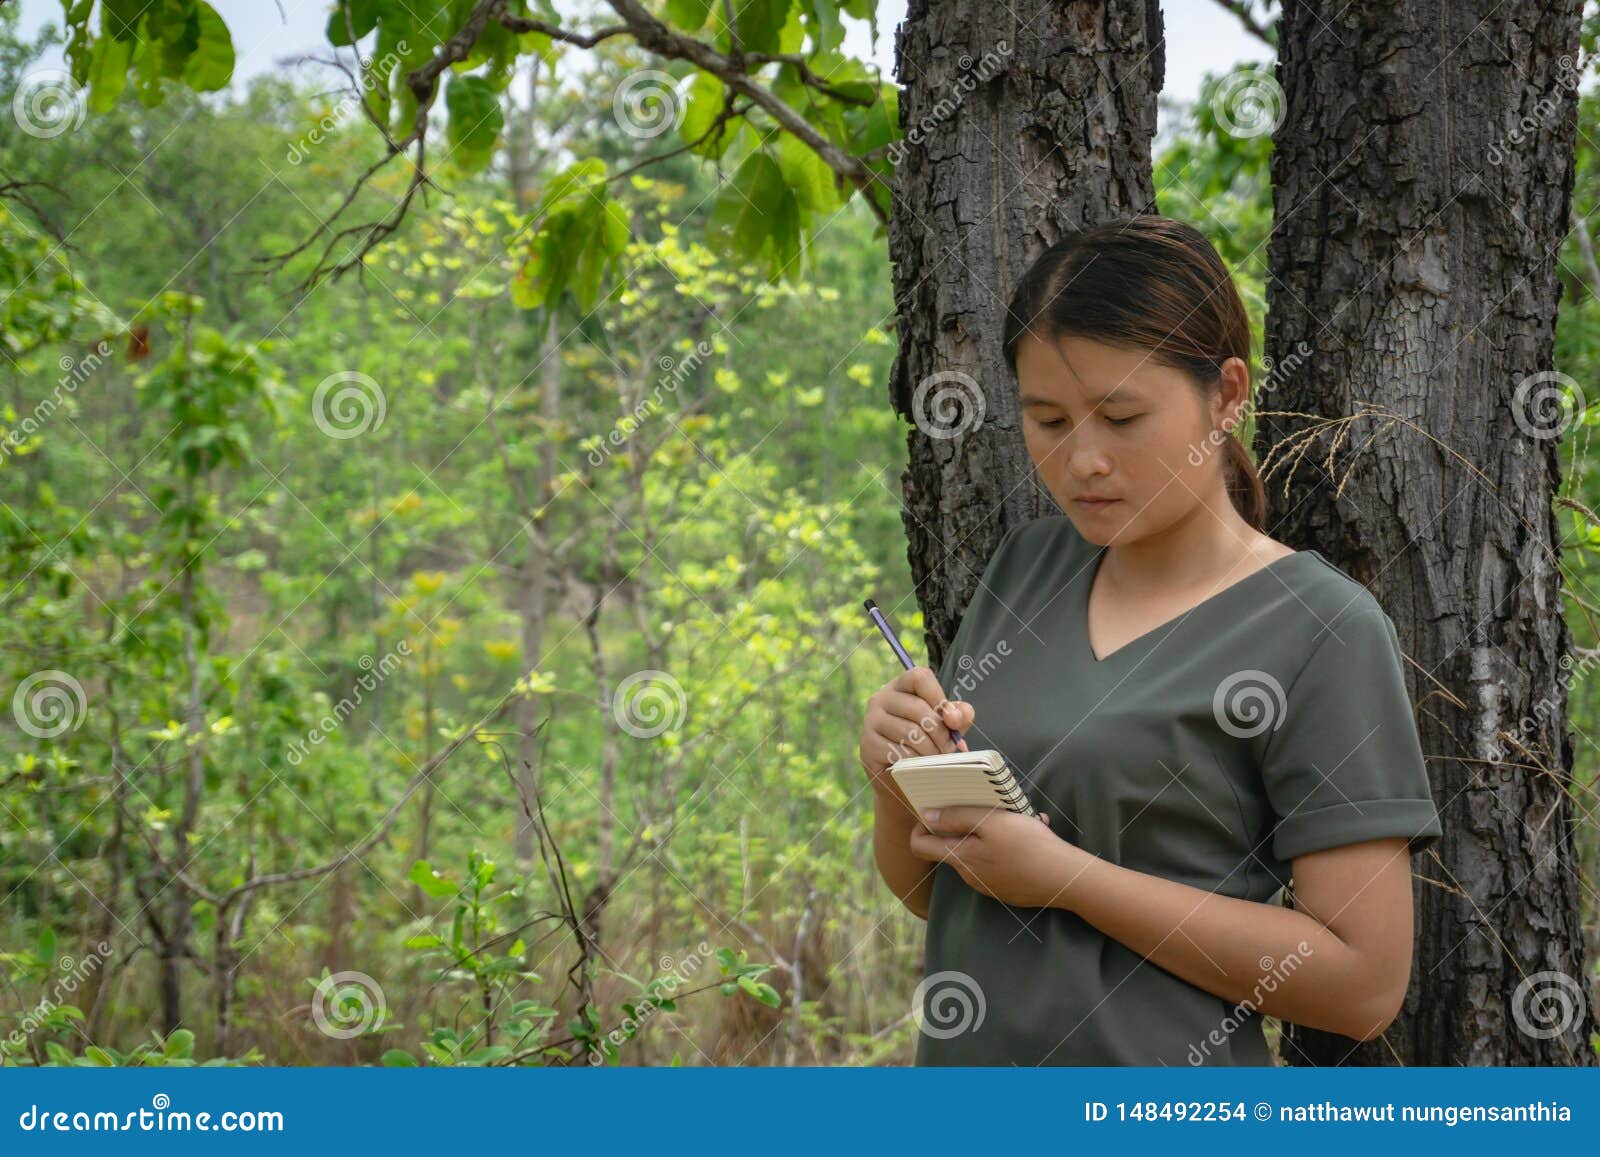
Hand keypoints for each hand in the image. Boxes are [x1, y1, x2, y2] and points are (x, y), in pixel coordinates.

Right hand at [858, 666, 973, 791]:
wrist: (902, 778)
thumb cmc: (927, 744)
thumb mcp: (948, 725)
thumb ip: (959, 715)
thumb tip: (953, 717)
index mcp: (901, 686)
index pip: (919, 677)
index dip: (939, 697)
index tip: (951, 719)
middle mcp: (881, 698)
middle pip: (919, 708)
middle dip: (940, 732)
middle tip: (948, 747)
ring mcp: (871, 721)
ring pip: (911, 732)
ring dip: (931, 749)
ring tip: (937, 757)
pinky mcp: (867, 745)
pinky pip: (900, 752)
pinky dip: (916, 762)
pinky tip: (919, 765)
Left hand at [908, 806, 1085, 908]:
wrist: (1065, 879)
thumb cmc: (1029, 846)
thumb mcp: (992, 822)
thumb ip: (957, 818)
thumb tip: (927, 816)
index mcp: (961, 858)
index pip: (920, 846)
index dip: (920, 826)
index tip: (933, 809)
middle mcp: (969, 875)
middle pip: (952, 846)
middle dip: (963, 824)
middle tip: (982, 806)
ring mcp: (988, 884)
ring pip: (978, 852)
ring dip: (990, 833)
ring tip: (1015, 817)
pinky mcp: (1006, 888)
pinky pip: (997, 862)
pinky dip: (1006, 847)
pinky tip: (1030, 833)